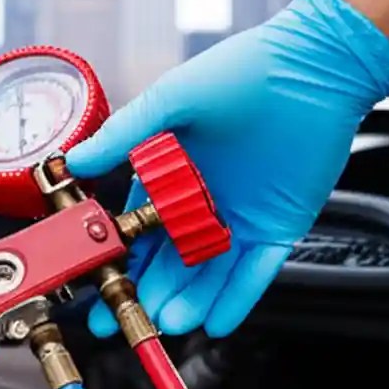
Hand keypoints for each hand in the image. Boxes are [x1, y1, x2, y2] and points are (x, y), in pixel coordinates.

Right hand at [66, 0, 388, 336]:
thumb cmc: (241, 72)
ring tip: (165, 323)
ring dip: (187, 301)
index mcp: (170, 173)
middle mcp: (201, 201)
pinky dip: (237, 298)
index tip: (94, 283)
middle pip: (168, 261)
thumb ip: (124, 135)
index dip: (115, 258)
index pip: (135, 228)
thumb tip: (75, 160)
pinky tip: (216, 321)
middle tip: (120, 320)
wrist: (312, 65)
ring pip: (208, 273)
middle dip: (144, 293)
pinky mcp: (278, 227)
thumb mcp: (171, 100)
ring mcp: (240, 218)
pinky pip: (255, 272)